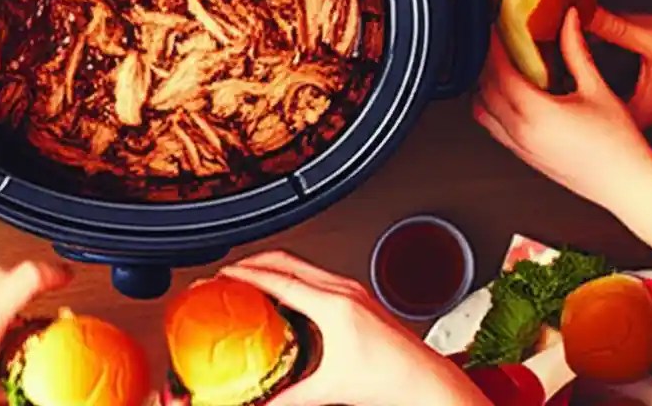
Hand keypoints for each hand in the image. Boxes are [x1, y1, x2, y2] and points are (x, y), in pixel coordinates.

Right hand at [219, 251, 484, 405]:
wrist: (425, 380)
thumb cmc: (391, 379)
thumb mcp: (331, 389)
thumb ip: (291, 398)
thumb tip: (265, 404)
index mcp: (333, 306)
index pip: (280, 280)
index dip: (247, 274)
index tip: (226, 272)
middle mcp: (343, 291)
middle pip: (288, 261)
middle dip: (256, 261)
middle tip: (232, 269)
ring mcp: (353, 290)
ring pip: (304, 265)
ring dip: (276, 267)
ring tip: (255, 278)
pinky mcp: (359, 297)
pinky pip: (317, 276)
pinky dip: (295, 277)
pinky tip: (289, 294)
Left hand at [474, 9, 651, 209]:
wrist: (626, 186)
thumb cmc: (619, 143)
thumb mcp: (598, 89)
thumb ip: (577, 51)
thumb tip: (569, 20)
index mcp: (536, 113)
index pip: (499, 71)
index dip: (493, 46)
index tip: (494, 27)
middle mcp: (520, 131)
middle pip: (484, 88)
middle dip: (486, 61)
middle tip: (496, 41)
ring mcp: (518, 147)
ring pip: (482, 110)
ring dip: (484, 86)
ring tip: (500, 66)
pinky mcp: (522, 157)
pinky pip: (492, 128)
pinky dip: (491, 107)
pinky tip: (509, 95)